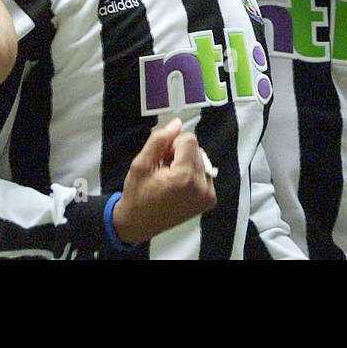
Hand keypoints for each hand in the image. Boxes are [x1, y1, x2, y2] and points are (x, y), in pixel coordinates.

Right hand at [112, 118, 217, 244]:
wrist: (138, 224)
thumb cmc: (137, 194)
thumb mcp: (141, 163)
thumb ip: (159, 140)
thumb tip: (177, 124)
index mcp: (185, 178)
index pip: (189, 139)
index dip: (172, 145)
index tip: (161, 158)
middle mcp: (202, 187)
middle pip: (196, 148)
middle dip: (180, 153)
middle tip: (163, 168)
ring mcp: (208, 195)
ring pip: (201, 158)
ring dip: (186, 162)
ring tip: (170, 176)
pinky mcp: (209, 199)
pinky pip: (204, 172)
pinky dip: (192, 173)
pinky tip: (178, 184)